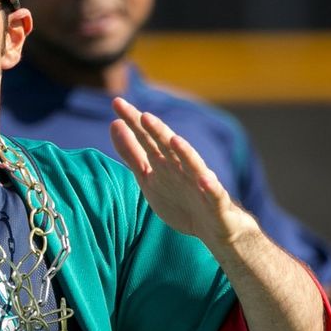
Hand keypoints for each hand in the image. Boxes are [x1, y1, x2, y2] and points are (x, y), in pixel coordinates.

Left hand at [109, 97, 256, 246]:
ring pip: (193, 165)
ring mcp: (200, 183)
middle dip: (157, 132)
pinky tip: (205, 179)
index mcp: (164, 161)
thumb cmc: (179, 199)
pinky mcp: (216, 202)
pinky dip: (210, 186)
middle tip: (144, 116)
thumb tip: (114, 124)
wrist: (210, 227)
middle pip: (168, 147)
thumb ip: (131, 153)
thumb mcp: (148, 177)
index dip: (133, 121)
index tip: (117, 103)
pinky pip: (214, 193)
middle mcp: (182, 167)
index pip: (147, 137)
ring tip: (174, 139)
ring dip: (185, 152)